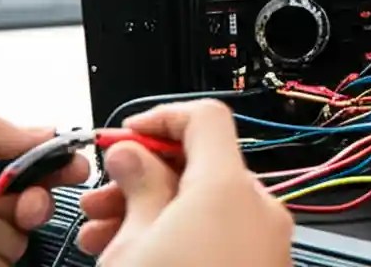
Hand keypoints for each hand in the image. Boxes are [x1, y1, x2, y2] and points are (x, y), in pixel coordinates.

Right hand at [77, 100, 292, 265]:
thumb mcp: (133, 245)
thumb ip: (137, 187)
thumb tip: (133, 155)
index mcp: (230, 189)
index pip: (205, 118)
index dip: (161, 118)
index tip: (125, 135)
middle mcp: (261, 211)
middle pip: (203, 166)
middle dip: (147, 175)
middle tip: (102, 195)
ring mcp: (268, 245)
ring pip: (209, 206)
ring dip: (158, 210)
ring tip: (106, 237)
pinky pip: (222, 237)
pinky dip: (184, 236)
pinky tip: (142, 253)